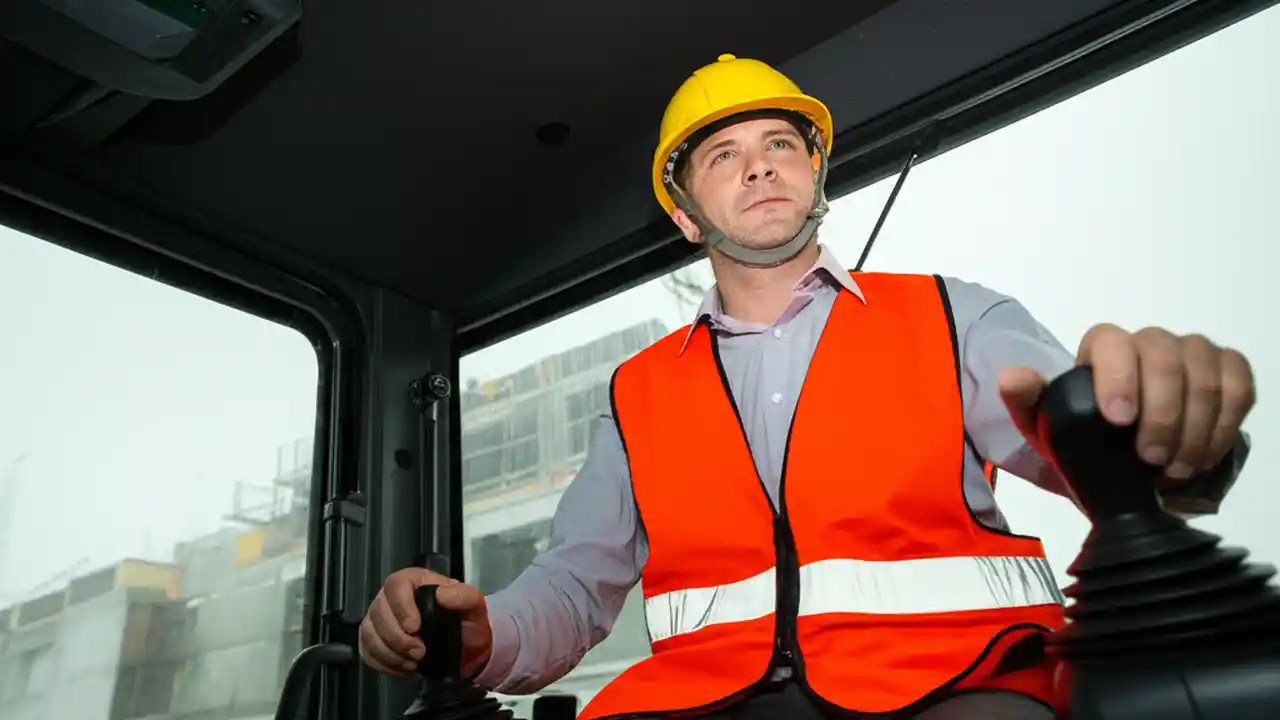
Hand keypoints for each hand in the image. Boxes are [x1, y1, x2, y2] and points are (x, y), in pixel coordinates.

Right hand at [358, 567, 492, 677]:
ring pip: (369, 633)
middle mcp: (391, 597)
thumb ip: (465, 597)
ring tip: (413, 662)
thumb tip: (442, 595)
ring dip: (389, 653)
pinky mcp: (374, 641)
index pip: (396, 585)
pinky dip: (384, 663)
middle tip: (420, 652)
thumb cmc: (467, 622)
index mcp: (414, 581)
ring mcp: (379, 619)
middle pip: (378, 612)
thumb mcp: (475, 607)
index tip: (414, 628)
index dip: (401, 607)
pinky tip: (404, 667)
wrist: (464, 648)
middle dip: (396, 637)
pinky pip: (367, 652)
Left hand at [999, 324, 1255, 490]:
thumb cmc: (1080, 437)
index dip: (1119, 377)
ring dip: (1196, 427)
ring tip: (1176, 469)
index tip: (1119, 421)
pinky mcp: (1225, 372)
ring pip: (1206, 373)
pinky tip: (1204, 454)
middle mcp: (1149, 342)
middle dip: (1162, 413)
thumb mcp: (1044, 426)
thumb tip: (1012, 377)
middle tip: (1151, 460)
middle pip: (1166, 358)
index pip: (1113, 343)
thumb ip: (1026, 401)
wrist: (1119, 460)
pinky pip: (1239, 384)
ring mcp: (1191, 354)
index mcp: (1102, 348)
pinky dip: (1226, 422)